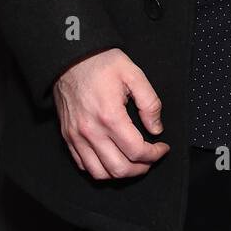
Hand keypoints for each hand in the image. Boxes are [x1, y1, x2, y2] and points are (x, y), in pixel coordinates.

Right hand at [53, 47, 169, 179]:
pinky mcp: (67, 136)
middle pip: (120, 169)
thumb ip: (150, 103)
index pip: (136, 151)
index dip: (155, 154)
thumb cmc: (102, 63)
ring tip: (133, 162)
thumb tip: (156, 128)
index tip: (162, 148)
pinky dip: (100, 169)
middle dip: (141, 168)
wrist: (70, 57)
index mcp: (110, 116)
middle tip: (151, 158)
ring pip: (100, 173)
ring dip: (120, 173)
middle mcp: (91, 131)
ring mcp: (76, 136)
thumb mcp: (134, 74)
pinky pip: (82, 165)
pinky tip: (111, 158)